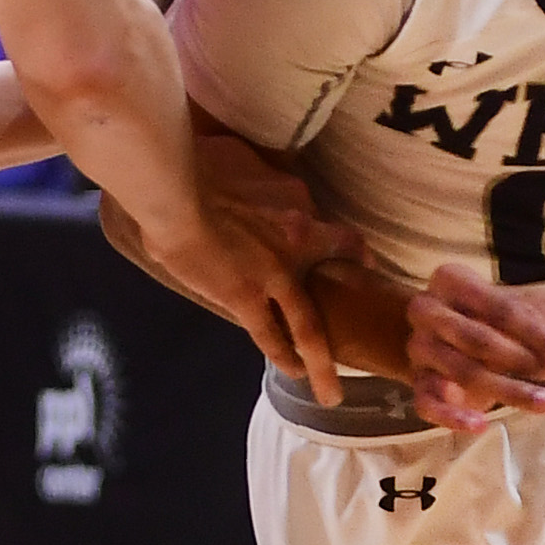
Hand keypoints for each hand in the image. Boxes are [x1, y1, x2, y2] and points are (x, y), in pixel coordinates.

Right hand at [142, 139, 364, 401]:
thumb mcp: (244, 156)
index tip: (352, 256)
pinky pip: (270, 335)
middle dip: (358, 292)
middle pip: (342, 267)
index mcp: (297, 201)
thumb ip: (259, 174)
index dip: (342, 244)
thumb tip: (256, 175)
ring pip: (310, 326)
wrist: (175, 188)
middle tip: (369, 314)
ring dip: (323, 361)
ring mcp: (276, 273)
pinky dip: (284, 357)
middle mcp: (299, 238)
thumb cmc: (199, 161)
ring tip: (333, 389)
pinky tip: (295, 374)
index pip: (327, 225)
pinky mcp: (246, 296)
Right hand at [404, 265, 544, 431]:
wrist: (450, 335)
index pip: (497, 306)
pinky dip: (453, 416)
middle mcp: (428, 311)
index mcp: (452, 280)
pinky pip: (427, 403)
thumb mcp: (533, 308)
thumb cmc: (498, 316)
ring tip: (543, 402)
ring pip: (462, 372)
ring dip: (506, 390)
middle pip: (476, 338)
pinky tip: (480, 424)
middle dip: (519, 359)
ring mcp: (419, 348)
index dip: (534, 332)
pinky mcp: (417, 383)